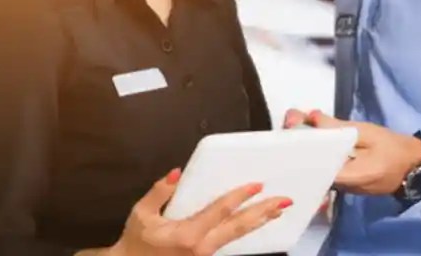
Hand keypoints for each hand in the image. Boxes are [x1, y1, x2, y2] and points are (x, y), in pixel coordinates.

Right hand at [108, 168, 291, 255]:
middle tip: (284, 200)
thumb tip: (177, 172)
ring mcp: (206, 254)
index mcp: (187, 235)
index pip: (220, 212)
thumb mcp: (141, 214)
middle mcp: (202, 246)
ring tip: (279, 209)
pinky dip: (247, 229)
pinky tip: (259, 220)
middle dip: (263, 212)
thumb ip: (159, 192)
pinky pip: (231, 240)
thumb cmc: (136, 241)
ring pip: (238, 236)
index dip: (240, 198)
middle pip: (238, 227)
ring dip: (260, 221)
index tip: (258, 185)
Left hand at [284, 109, 420, 195]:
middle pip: (307, 165)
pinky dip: (314, 151)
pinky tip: (310, 136)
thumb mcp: (368, 133)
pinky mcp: (339, 182)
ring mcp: (337, 186)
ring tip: (296, 122)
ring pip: (312, 165)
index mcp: (344, 176)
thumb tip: (312, 117)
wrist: (412, 167)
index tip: (291, 126)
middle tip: (293, 118)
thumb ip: (338, 127)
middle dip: (296, 141)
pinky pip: (320, 166)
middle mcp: (336, 186)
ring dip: (304, 145)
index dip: (297, 145)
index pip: (311, 164)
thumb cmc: (393, 149)